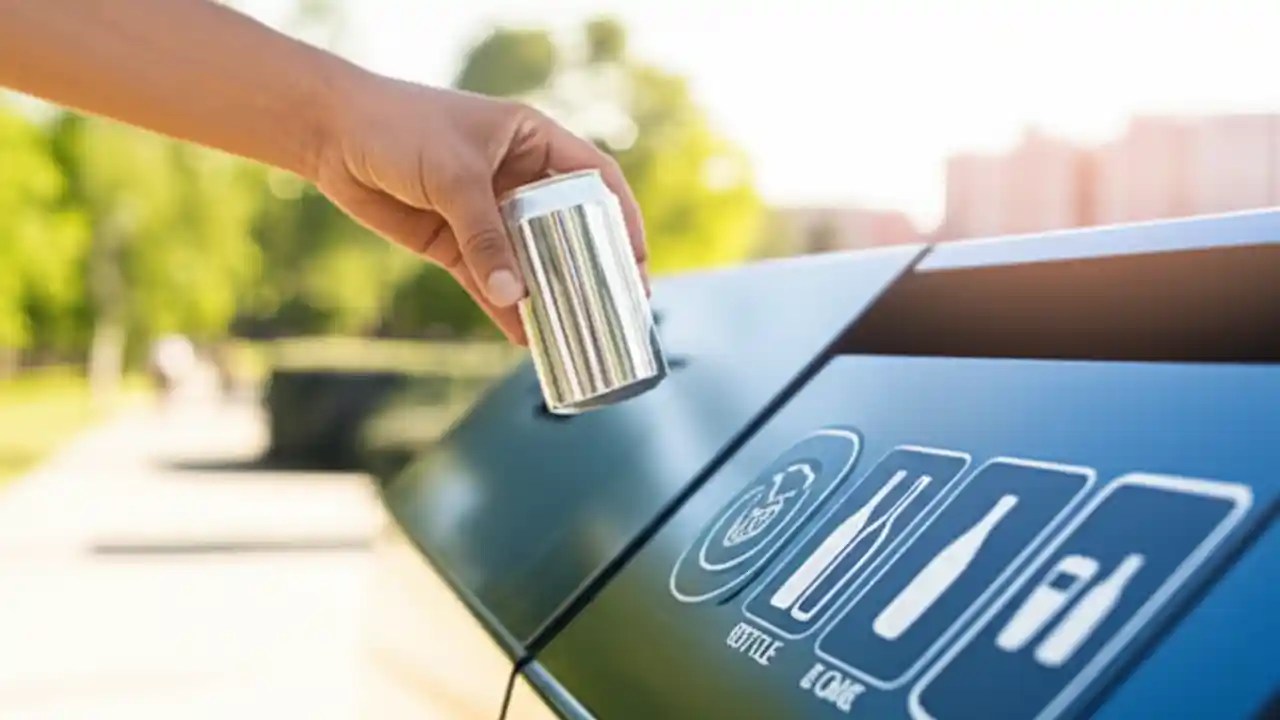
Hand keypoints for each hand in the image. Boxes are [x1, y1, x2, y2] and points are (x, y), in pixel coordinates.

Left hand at [314, 74, 646, 343]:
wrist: (329, 135)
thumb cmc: (400, 127)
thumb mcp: (453, 176)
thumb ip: (485, 235)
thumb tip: (516, 298)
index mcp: (532, 140)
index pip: (595, 178)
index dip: (622, 218)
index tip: (638, 261)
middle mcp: (516, 176)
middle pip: (567, 227)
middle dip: (589, 268)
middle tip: (616, 308)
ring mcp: (485, 212)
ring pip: (528, 260)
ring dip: (547, 295)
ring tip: (575, 333)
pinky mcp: (454, 241)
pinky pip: (489, 280)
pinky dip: (505, 308)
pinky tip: (523, 337)